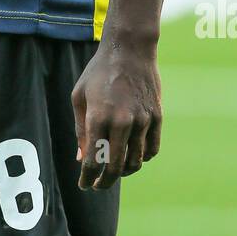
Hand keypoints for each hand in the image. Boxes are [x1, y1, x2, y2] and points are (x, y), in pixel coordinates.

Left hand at [71, 33, 161, 189]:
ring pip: (135, 162)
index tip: (84, 185)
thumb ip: (80, 130)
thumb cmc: (99, 72)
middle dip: (105, 182)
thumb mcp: (80, 97)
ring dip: (123, 172)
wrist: (130, 49)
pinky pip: (152, 150)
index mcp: (98, 117)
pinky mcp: (157, 117)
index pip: (93, 161)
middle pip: (115, 167)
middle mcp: (122, 122)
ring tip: (114, 171)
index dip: (88, 178)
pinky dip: (142, 158)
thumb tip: (82, 159)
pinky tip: (132, 156)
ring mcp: (142, 121)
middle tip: (98, 186)